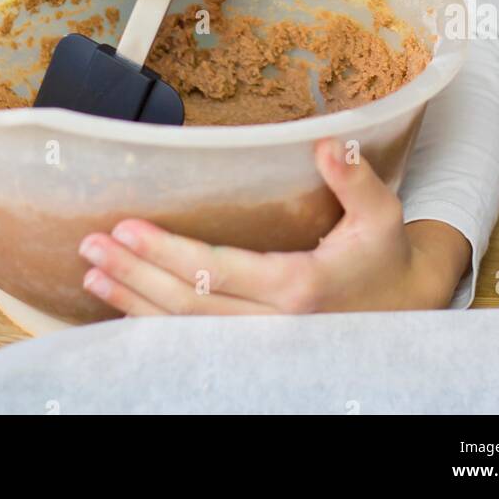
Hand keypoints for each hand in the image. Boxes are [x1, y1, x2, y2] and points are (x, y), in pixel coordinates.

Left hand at [77, 138, 465, 315]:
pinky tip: (123, 305)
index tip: (129, 228)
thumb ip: (355, 179)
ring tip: (93, 273)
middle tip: (92, 245)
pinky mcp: (254, 354)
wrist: (406, 311)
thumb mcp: (381, 215)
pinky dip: (154, 326)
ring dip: (133, 301)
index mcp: (298, 290)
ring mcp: (260, 348)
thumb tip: (329, 144)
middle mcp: (271, 328)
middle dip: (135, 274)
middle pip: (188, 305)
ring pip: (184, 331)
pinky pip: (195, 344)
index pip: (217, 272)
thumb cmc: (385, 257)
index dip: (168, 252)